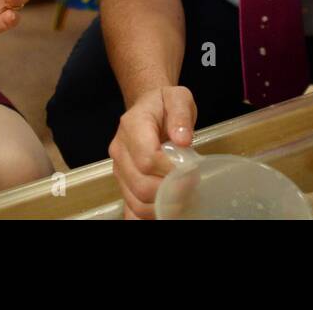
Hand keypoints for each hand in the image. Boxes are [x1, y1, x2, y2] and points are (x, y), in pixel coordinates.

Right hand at [108, 86, 195, 219]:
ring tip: (183, 196)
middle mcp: (120, 150)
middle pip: (141, 185)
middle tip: (192, 185)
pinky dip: (147, 215)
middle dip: (170, 191)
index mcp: (132, 126)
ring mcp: (119, 169)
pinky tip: (164, 210)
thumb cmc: (164, 104)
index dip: (170, 170)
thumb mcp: (178, 98)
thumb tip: (182, 140)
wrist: (148, 107)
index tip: (191, 170)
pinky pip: (130, 209)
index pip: (147, 158)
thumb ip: (181, 115)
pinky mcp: (123, 183)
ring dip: (163, 206)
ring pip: (136, 201)